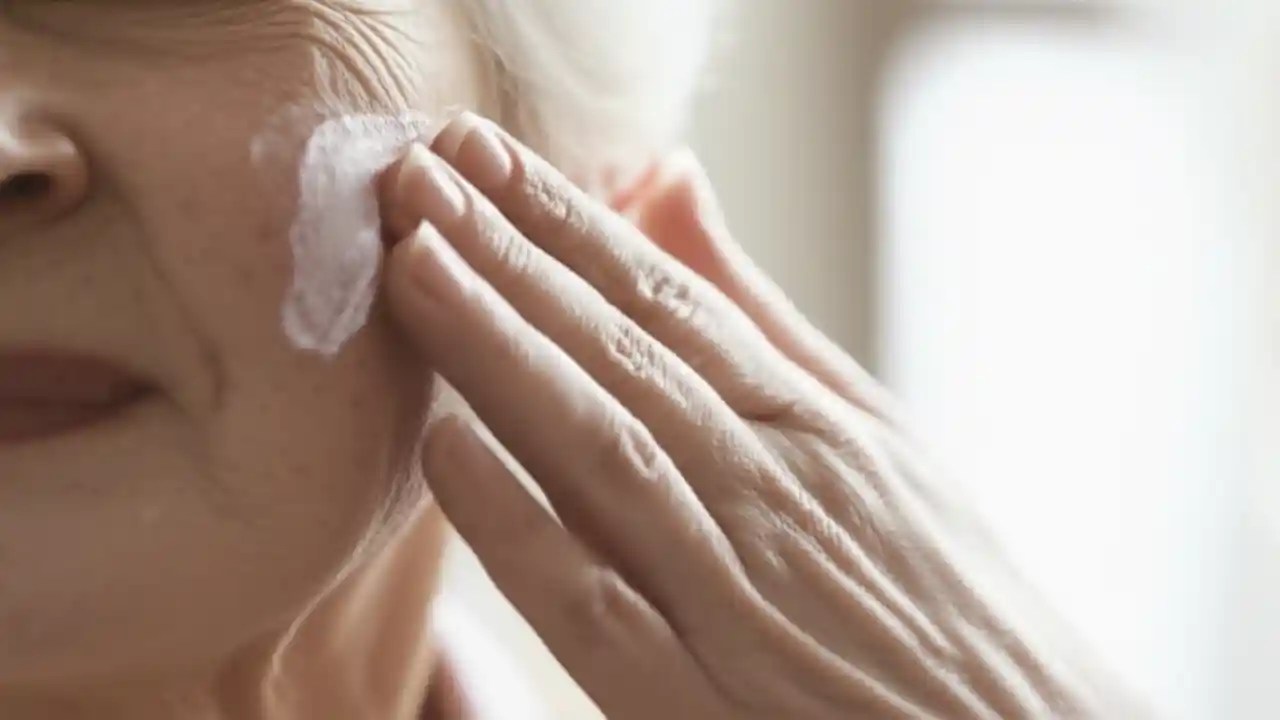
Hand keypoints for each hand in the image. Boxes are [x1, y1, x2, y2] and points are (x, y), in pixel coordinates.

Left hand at [378, 113, 1096, 719]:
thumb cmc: (948, 595)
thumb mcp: (877, 432)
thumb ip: (761, 312)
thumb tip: (673, 181)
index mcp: (816, 428)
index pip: (669, 302)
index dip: (567, 222)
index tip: (480, 157)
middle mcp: (775, 493)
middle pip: (625, 357)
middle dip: (514, 260)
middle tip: (416, 181)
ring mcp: (737, 596)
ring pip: (606, 452)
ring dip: (504, 356)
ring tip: (416, 269)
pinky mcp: (699, 699)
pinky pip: (598, 604)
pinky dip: (524, 527)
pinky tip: (449, 451)